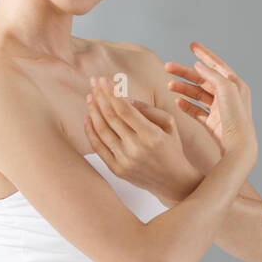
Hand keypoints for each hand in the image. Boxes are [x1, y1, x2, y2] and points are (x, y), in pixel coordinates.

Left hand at [84, 77, 199, 205]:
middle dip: (100, 96)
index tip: (104, 79)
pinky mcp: (116, 170)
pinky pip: (98, 147)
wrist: (174, 182)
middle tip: (94, 82)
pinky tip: (88, 117)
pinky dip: (90, 131)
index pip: (125, 110)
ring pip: (102, 130)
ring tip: (90, 96)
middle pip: (111, 117)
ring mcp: (125, 160)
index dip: (112, 92)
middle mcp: (136, 149)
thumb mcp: (169, 124)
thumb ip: (147, 109)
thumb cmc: (172, 148)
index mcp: (152, 135)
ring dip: (93, 110)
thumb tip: (123, 98)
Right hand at [164, 41, 256, 164]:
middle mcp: (228, 96)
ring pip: (197, 94)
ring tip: (169, 85)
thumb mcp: (227, 89)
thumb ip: (212, 75)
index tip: (192, 45)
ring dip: (183, 88)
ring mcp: (219, 110)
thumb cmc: (236, 117)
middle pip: (202, 79)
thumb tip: (199, 65)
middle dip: (185, 72)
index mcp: (235, 85)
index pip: (217, 65)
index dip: (204, 54)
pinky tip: (177, 102)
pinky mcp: (212, 123)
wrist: (238, 146)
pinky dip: (186, 105)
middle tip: (167, 67)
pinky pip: (196, 110)